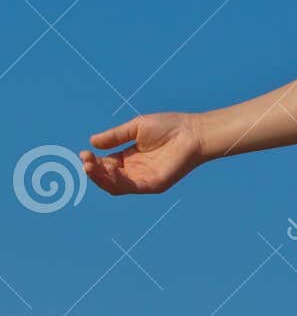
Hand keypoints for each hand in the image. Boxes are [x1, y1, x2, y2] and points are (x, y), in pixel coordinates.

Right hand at [80, 112, 207, 194]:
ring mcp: (143, 179)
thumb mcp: (136, 128)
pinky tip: (110, 170)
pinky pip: (130, 188)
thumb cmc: (169, 127)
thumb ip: (115, 136)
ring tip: (90, 166)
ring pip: (114, 186)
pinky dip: (116, 182)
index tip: (84, 153)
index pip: (105, 164)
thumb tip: (91, 142)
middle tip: (85, 160)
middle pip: (107, 177)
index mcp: (129, 157)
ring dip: (100, 178)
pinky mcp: (153, 184)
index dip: (93, 161)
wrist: (193, 132)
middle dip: (93, 170)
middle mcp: (135, 170)